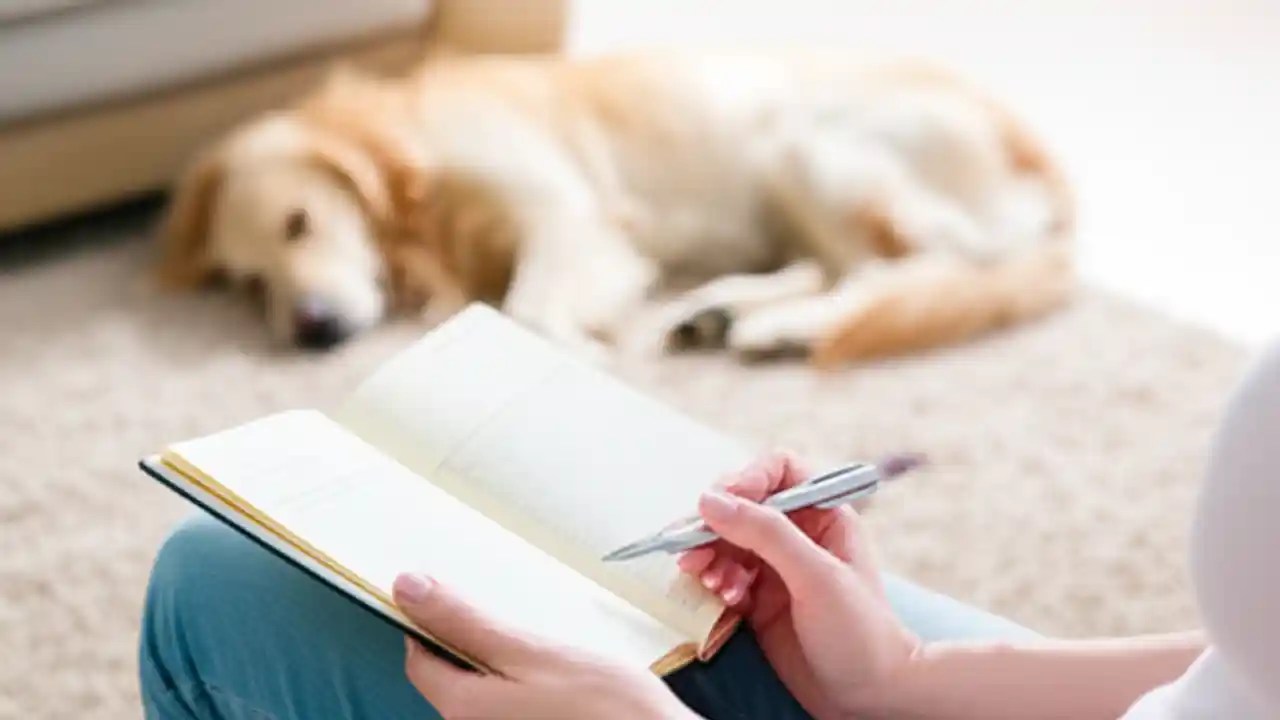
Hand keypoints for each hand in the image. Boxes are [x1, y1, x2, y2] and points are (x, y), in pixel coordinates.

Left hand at [393, 573, 698, 719]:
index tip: (458, 597)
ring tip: (551, 655)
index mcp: (462, 708)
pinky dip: (528, 689)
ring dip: (508, 668)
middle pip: (454, 678)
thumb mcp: (532, 651)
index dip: (432, 622)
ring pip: (486, 692)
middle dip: (478, 646)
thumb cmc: (607, 705)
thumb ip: (465, 622)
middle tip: (523, 626)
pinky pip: (513, 708)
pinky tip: (562, 683)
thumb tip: (406, 587)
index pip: (419, 658)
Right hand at [678, 452, 920, 717]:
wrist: (869, 697)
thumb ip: (766, 533)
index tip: (719, 502)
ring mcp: (774, 568)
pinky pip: (721, 577)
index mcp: (822, 514)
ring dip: (708, 557)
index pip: (778, 471)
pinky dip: (713, 584)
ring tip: (709, 580)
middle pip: (740, 507)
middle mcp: (796, 535)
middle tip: (692, 549)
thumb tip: (710, 500)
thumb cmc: (860, 632)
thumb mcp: (816, 575)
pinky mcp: (756, 601)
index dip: (747, 478)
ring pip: (724, 542)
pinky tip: (722, 599)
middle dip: (713, 525)